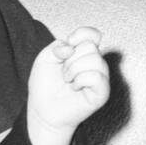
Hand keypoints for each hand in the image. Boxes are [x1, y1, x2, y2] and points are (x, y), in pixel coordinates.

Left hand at [27, 26, 109, 144]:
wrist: (43, 110)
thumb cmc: (45, 85)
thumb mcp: (44, 59)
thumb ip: (56, 47)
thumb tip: (71, 47)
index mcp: (83, 52)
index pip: (92, 34)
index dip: (79, 36)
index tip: (65, 50)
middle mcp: (95, 63)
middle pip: (90, 46)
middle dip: (70, 59)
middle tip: (63, 73)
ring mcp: (100, 78)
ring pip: (95, 60)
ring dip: (73, 70)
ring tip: (68, 81)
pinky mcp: (102, 92)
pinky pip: (96, 76)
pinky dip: (80, 80)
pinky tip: (75, 87)